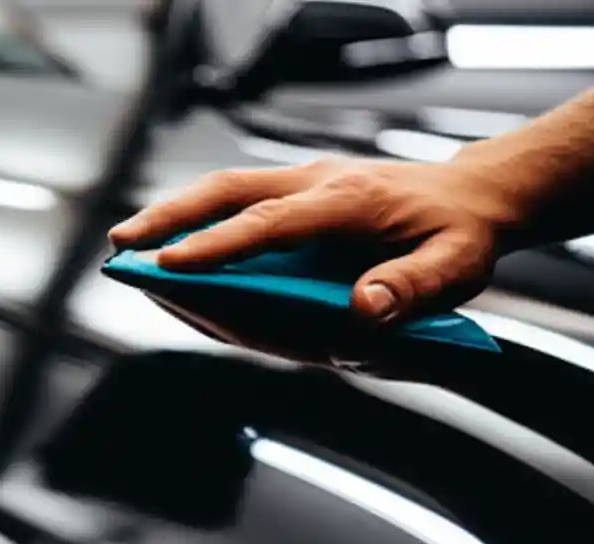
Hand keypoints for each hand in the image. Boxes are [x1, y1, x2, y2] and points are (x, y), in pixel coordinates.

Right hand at [108, 157, 522, 322]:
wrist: (471, 194)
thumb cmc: (459, 236)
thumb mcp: (455, 266)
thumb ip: (411, 288)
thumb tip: (360, 311)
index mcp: (348, 201)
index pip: (270, 221)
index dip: (218, 246)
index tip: (171, 266)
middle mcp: (315, 183)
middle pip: (228, 191)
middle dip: (171, 218)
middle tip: (121, 246)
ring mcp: (301, 182)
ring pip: (224, 191)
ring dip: (174, 217)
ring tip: (127, 250)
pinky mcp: (295, 192)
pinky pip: (237, 204)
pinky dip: (199, 224)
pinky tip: (172, 253)